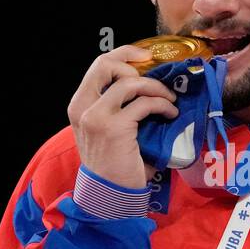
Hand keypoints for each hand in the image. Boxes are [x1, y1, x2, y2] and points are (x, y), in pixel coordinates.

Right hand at [68, 46, 177, 187]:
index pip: (98, 65)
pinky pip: (145, 104)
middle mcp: (83, 108)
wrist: (109, 194)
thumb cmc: (113, 164)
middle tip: (158, 72)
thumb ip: (117, 106)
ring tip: (169, 98)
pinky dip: (162, 105)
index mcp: (79, 105)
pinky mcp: (115, 128)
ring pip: (130, 82)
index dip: (124, 54)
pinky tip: (170, 113)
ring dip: (156, 87)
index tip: (145, 57)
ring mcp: (97, 117)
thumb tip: (147, 82)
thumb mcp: (107, 129)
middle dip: (135, 60)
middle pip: (107, 64)